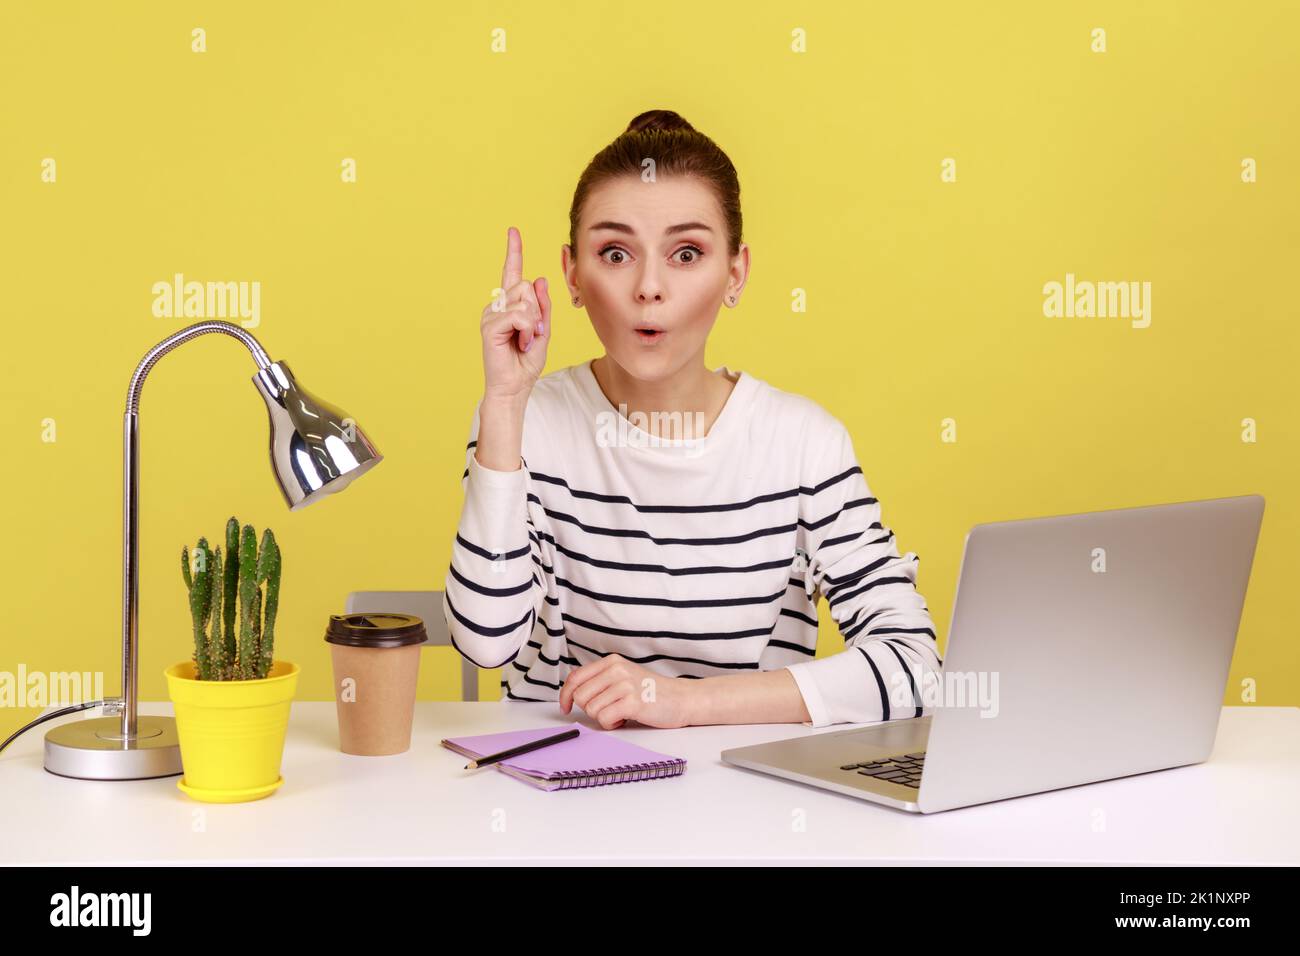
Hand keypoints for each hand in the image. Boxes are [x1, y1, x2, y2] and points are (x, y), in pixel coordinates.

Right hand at [481, 226, 551, 404]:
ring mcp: (491, 314)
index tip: (513, 231)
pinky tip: (519, 343)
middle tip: (531, 334)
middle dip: (537, 311)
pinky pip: (517, 315)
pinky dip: (526, 331)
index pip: (512, 272)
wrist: (514, 386)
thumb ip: (542, 306)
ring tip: (524, 341)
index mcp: (510, 304)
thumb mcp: (542, 330)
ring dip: (533, 324)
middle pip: (525, 285)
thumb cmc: (526, 361)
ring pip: (524, 300)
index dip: (514, 251)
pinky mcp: (489, 325)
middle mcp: (497, 304)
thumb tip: (538, 278)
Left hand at [559, 654, 696, 728]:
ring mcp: (625, 685)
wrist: (681, 699)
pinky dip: (613, 724)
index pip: (575, 677)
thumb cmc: (651, 692)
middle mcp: (616, 669)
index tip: (565, 708)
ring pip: (592, 710)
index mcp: (611, 662)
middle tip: (610, 709)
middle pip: (581, 697)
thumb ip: (601, 680)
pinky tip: (626, 718)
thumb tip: (572, 692)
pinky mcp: (632, 702)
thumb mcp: (623, 677)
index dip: (565, 695)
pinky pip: (605, 719)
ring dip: (605, 718)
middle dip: (591, 709)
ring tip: (622, 712)